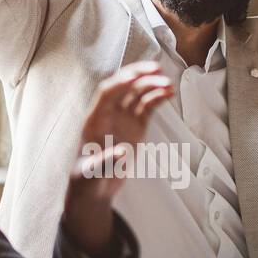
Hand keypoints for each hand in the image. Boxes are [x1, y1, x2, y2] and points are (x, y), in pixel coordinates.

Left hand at [62, 61, 173, 255]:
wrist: (95, 188)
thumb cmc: (87, 179)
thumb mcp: (93, 174)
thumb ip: (106, 162)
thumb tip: (122, 152)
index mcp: (94, 120)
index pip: (106, 93)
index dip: (120, 83)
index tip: (135, 77)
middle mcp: (108, 114)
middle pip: (123, 86)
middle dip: (138, 75)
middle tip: (156, 68)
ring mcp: (123, 119)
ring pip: (137, 94)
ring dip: (152, 85)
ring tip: (168, 84)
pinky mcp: (135, 126)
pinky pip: (147, 106)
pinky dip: (157, 97)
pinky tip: (169, 92)